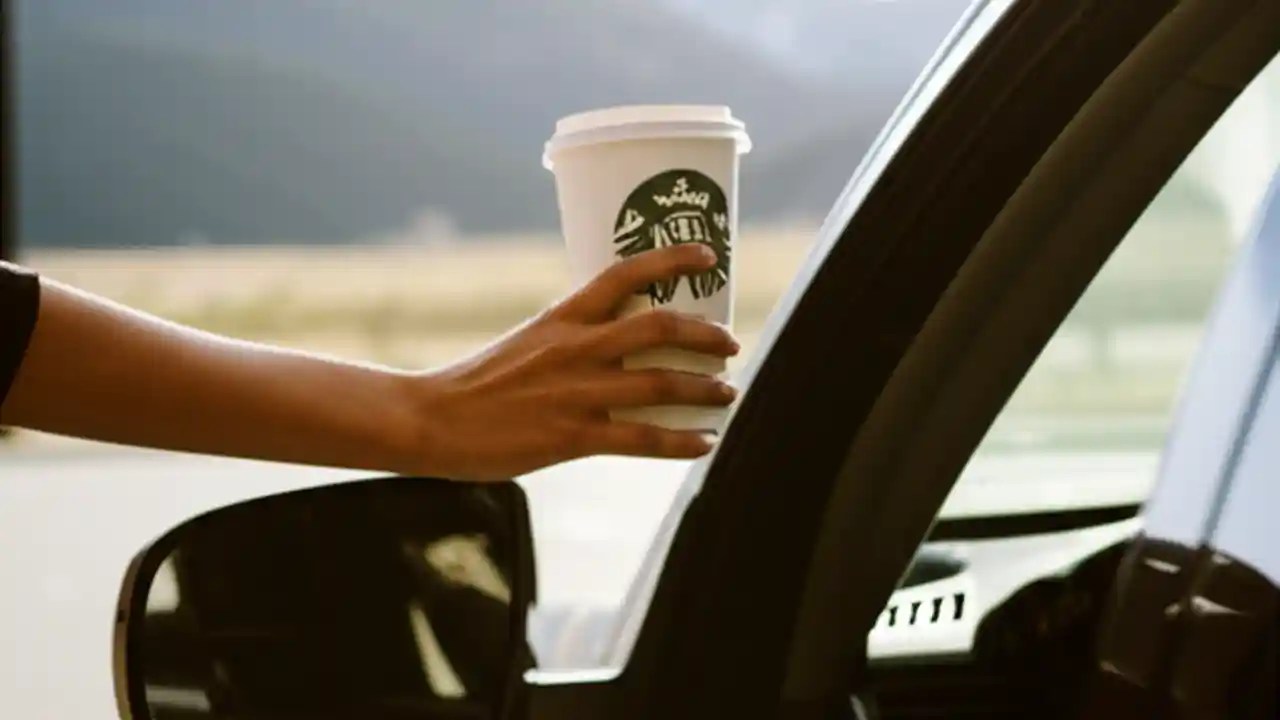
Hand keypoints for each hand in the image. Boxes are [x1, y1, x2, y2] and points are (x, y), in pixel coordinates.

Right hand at [406, 243, 740, 480]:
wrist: (434, 419)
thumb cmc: (480, 383)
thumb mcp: (529, 341)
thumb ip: (572, 337)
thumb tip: (617, 339)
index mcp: (563, 316)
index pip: (625, 273)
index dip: (673, 259)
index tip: (709, 255)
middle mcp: (577, 348)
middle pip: (659, 328)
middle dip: (705, 334)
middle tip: (730, 342)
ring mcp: (577, 392)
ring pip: (661, 384)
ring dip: (704, 389)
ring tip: (727, 393)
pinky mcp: (573, 436)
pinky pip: (642, 439)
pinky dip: (681, 440)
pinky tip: (705, 442)